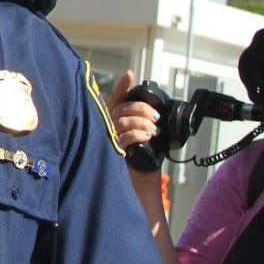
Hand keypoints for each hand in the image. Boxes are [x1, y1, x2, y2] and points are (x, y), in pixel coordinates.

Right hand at [109, 70, 164, 201]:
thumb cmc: (142, 164)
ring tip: (153, 130)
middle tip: (156, 117)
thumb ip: (144, 126)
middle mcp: (107, 128)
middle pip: (121, 108)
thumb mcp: (145, 140)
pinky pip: (123, 136)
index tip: (131, 75)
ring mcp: (108, 139)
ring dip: (141, 121)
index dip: (122, 87)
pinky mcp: (112, 151)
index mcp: (114, 122)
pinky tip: (147, 136)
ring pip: (122, 120)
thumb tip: (156, 115)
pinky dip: (137, 133)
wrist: (139, 188)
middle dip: (141, 108)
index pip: (116, 100)